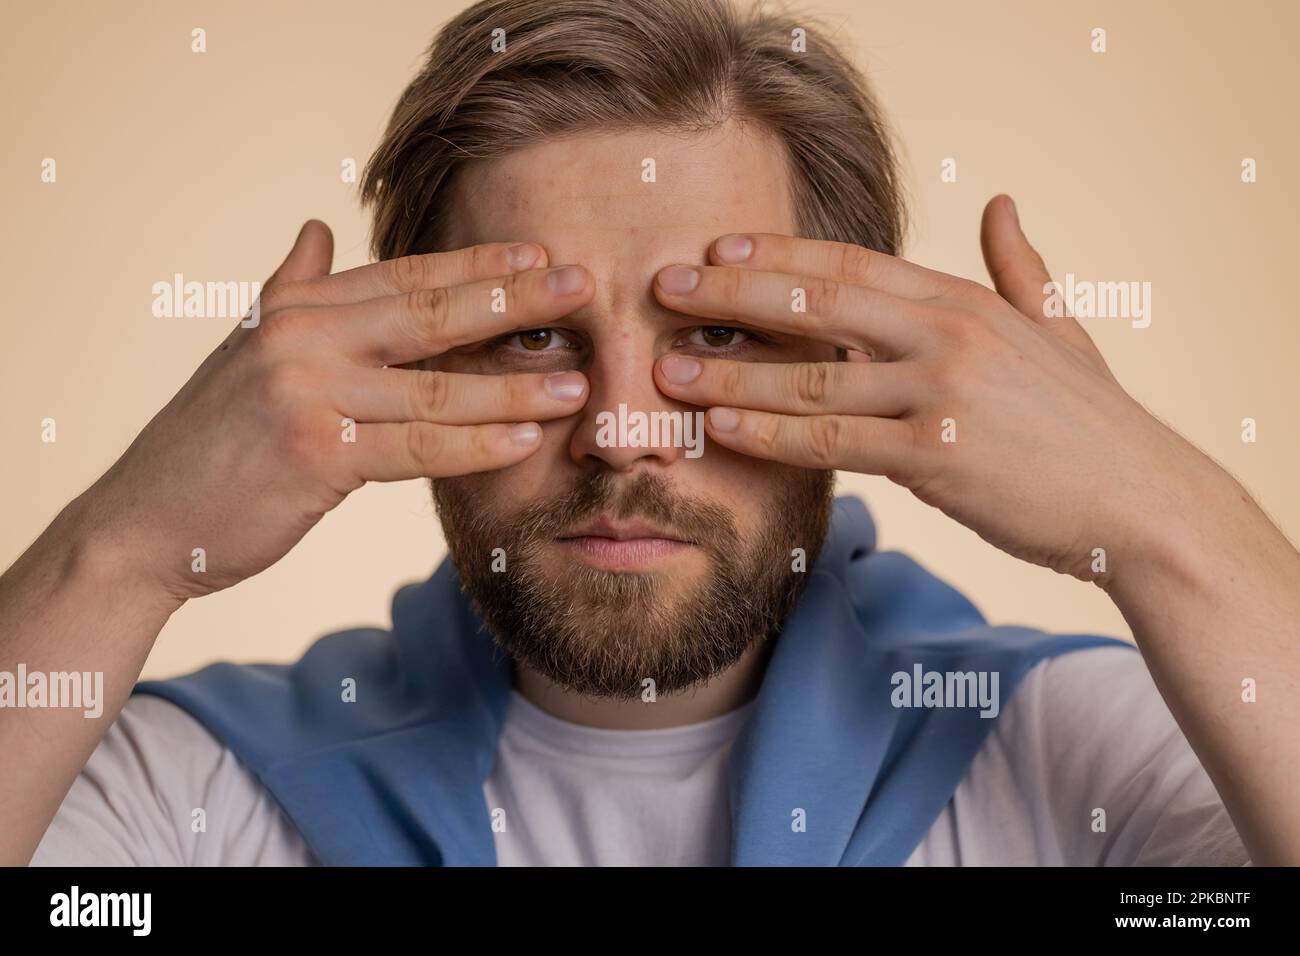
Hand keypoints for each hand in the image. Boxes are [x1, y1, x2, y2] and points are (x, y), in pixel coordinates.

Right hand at [75, 221, 592, 601]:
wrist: (143, 521)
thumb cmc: (207, 444)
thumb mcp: (245, 350)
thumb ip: (290, 289)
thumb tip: (315, 228)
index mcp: (297, 309)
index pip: (404, 275)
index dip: (476, 263)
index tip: (540, 252)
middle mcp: (303, 337)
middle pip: (433, 313)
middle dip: (516, 299)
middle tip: (587, 286)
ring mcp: (308, 393)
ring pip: (437, 386)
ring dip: (514, 385)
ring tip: (579, 383)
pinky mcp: (317, 454)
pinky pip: (417, 447)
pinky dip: (475, 445)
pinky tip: (524, 440)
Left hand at [651, 196, 1226, 579]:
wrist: (1143, 500)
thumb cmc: (1093, 420)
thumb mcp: (1061, 325)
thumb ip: (1019, 265)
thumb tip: (1000, 202)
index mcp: (966, 300)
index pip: (852, 262)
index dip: (778, 253)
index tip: (716, 248)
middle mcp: (948, 334)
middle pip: (819, 301)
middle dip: (732, 293)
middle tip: (662, 289)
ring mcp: (942, 393)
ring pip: (814, 376)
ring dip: (733, 373)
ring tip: (669, 371)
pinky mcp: (939, 456)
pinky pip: (835, 441)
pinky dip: (772, 435)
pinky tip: (723, 430)